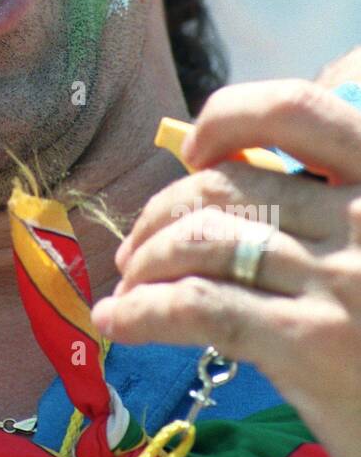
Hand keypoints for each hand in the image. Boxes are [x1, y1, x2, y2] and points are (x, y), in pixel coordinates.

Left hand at [92, 79, 360, 456]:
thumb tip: (224, 184)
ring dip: (147, 261)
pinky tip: (118, 321)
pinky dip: (143, 309)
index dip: (230, 117)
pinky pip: (200, 305)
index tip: (195, 150)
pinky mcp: (312, 344)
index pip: (297, 112)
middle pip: (229, 186)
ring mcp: (341, 281)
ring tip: (129, 287)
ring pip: (205, 240)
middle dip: (163, 212)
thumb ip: (326, 213)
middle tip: (138, 250)